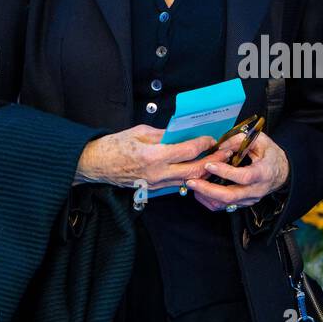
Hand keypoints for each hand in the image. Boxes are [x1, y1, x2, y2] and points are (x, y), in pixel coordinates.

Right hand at [73, 125, 219, 193]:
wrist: (96, 165)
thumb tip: (181, 132)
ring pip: (189, 180)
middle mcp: (158, 173)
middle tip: (226, 152)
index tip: (212, 138)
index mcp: (154, 156)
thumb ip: (163, 134)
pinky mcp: (154, 189)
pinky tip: (198, 170)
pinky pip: (177, 184)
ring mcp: (156, 184)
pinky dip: (190, 177)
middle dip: (214, 160)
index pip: (188, 151)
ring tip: (217, 161)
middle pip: (195, 170)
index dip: (204, 144)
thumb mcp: (139, 132)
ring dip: (205, 171)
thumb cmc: (114, 146)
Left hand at [184, 129, 289, 212]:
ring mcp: (250, 199)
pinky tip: (200, 192)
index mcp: (263, 173)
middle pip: (231, 196)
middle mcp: (257, 190)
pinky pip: (225, 207)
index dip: (225, 172)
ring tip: (193, 186)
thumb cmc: (270, 155)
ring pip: (226, 204)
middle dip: (209, 190)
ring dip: (207, 196)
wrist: (281, 172)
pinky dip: (210, 201)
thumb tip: (220, 147)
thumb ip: (239, 141)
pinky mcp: (244, 204)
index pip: (243, 177)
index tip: (209, 165)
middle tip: (192, 181)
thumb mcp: (260, 140)